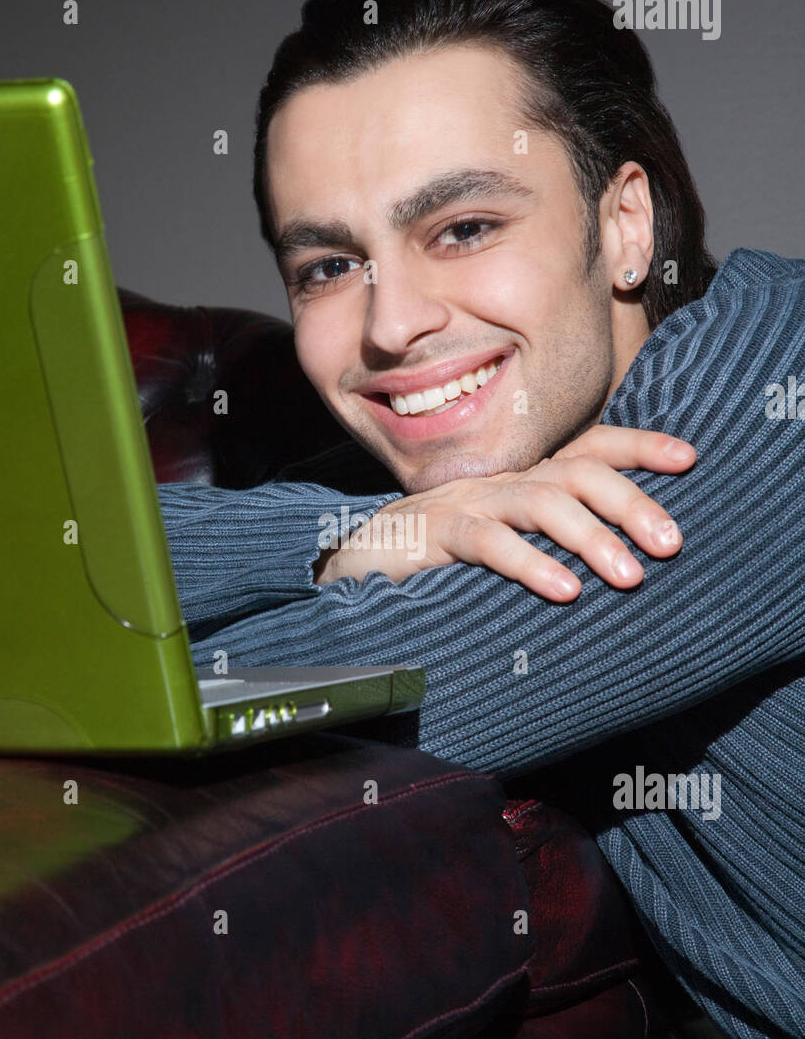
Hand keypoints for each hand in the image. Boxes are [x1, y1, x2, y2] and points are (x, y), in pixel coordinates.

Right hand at [313, 425, 695, 600]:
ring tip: (630, 575)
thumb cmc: (435, 565)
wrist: (350, 569)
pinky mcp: (431, 536)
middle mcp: (497, 484)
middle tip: (672, 542)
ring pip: (537, 503)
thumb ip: (547, 545)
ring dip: (589, 536)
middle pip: (574, 472)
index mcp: (519, 483)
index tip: (689, 458)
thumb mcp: (502, 546)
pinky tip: (564, 591)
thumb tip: (619, 567)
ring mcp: (463, 505)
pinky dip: (528, 564)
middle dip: (630, 500)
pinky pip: (486, 543)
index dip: (638, 447)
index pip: (587, 450)